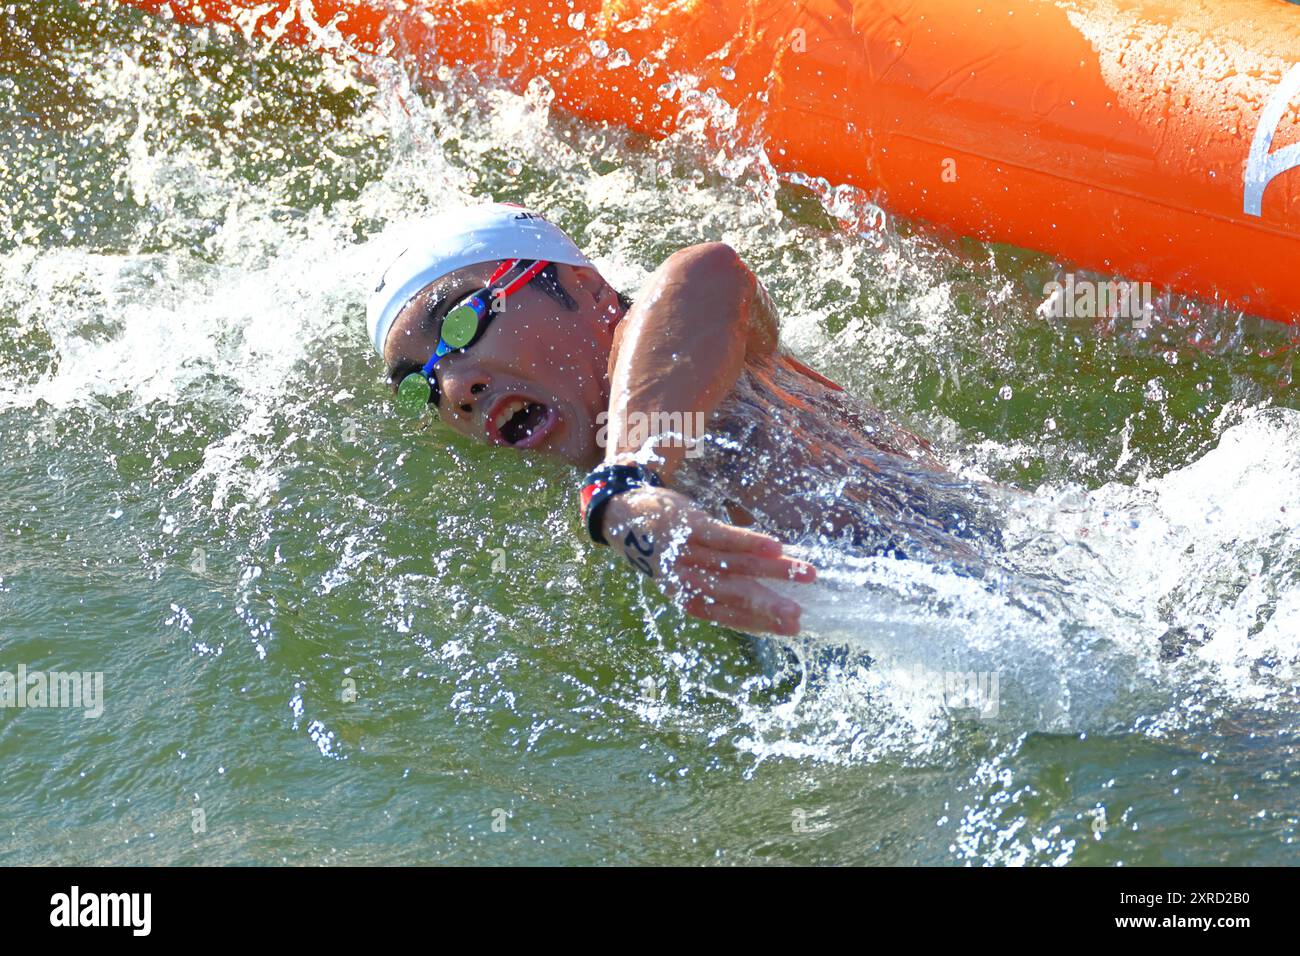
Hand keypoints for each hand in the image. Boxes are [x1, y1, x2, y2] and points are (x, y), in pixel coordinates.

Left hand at [598, 485, 814, 635]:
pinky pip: (722, 537)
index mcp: (686, 595)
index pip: (726, 615)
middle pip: (732, 594)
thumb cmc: (665, 547)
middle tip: (797, 617)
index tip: (790, 629)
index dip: (758, 622)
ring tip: (804, 574)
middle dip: (767, 606)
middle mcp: (685, 579)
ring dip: (772, 570)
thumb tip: (764, 593)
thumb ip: (718, 583)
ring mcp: (686, 552)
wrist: (624, 513)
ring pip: (735, 564)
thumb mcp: (685, 571)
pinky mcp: (688, 525)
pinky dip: (749, 542)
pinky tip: (776, 547)